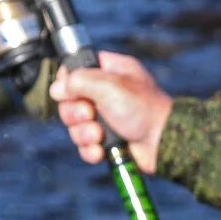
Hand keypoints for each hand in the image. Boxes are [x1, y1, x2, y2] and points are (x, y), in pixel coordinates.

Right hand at [49, 51, 171, 173]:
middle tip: (90, 115)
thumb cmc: (143, 109)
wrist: (163, 143)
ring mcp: (105, 117)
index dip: (67, 81)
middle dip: (75, 113)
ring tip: (100, 135)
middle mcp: (105, 92)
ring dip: (83, 133)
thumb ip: (79, 80)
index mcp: (110, 71)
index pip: (76, 69)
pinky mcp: (106, 140)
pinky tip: (101, 150)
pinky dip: (90, 149)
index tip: (71, 90)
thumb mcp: (110, 85)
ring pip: (74, 125)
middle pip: (69, 100)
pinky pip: (84, 145)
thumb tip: (57, 88)